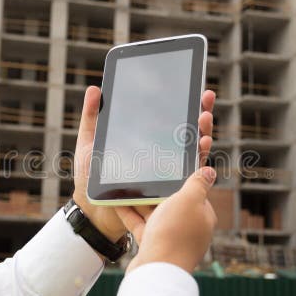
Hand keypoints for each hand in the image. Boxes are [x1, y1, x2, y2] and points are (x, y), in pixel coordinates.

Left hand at [72, 86, 215, 240]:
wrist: (91, 209)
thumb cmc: (90, 177)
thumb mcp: (89, 142)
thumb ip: (92, 116)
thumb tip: (95, 87)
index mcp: (146, 140)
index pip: (168, 118)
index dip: (182, 103)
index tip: (192, 86)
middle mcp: (161, 154)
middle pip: (187, 131)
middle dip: (201, 112)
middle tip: (207, 96)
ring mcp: (167, 171)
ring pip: (193, 149)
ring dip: (203, 132)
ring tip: (205, 117)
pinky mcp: (170, 188)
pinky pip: (190, 172)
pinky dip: (198, 157)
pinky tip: (202, 143)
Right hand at [114, 167, 216, 273]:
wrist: (156, 271)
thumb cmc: (175, 234)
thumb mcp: (189, 200)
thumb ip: (198, 183)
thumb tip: (210, 171)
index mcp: (202, 216)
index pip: (195, 193)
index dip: (184, 180)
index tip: (171, 166)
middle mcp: (189, 229)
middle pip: (173, 203)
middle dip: (159, 190)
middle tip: (146, 173)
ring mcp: (170, 238)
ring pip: (155, 214)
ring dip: (141, 200)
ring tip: (129, 184)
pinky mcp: (153, 246)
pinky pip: (141, 225)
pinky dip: (130, 213)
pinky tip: (117, 202)